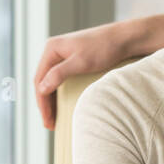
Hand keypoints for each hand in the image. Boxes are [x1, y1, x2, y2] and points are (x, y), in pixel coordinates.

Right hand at [32, 14, 163, 128]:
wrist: (125, 38)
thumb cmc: (104, 48)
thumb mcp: (80, 62)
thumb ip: (59, 74)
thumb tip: (41, 89)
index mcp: (51, 48)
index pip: (39, 80)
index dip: (42, 103)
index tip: (48, 120)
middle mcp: (54, 50)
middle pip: (43, 81)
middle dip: (45, 104)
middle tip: (50, 125)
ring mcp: (63, 55)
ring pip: (51, 81)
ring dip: (51, 100)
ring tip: (55, 119)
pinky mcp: (73, 59)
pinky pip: (61, 79)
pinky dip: (60, 92)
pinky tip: (62, 104)